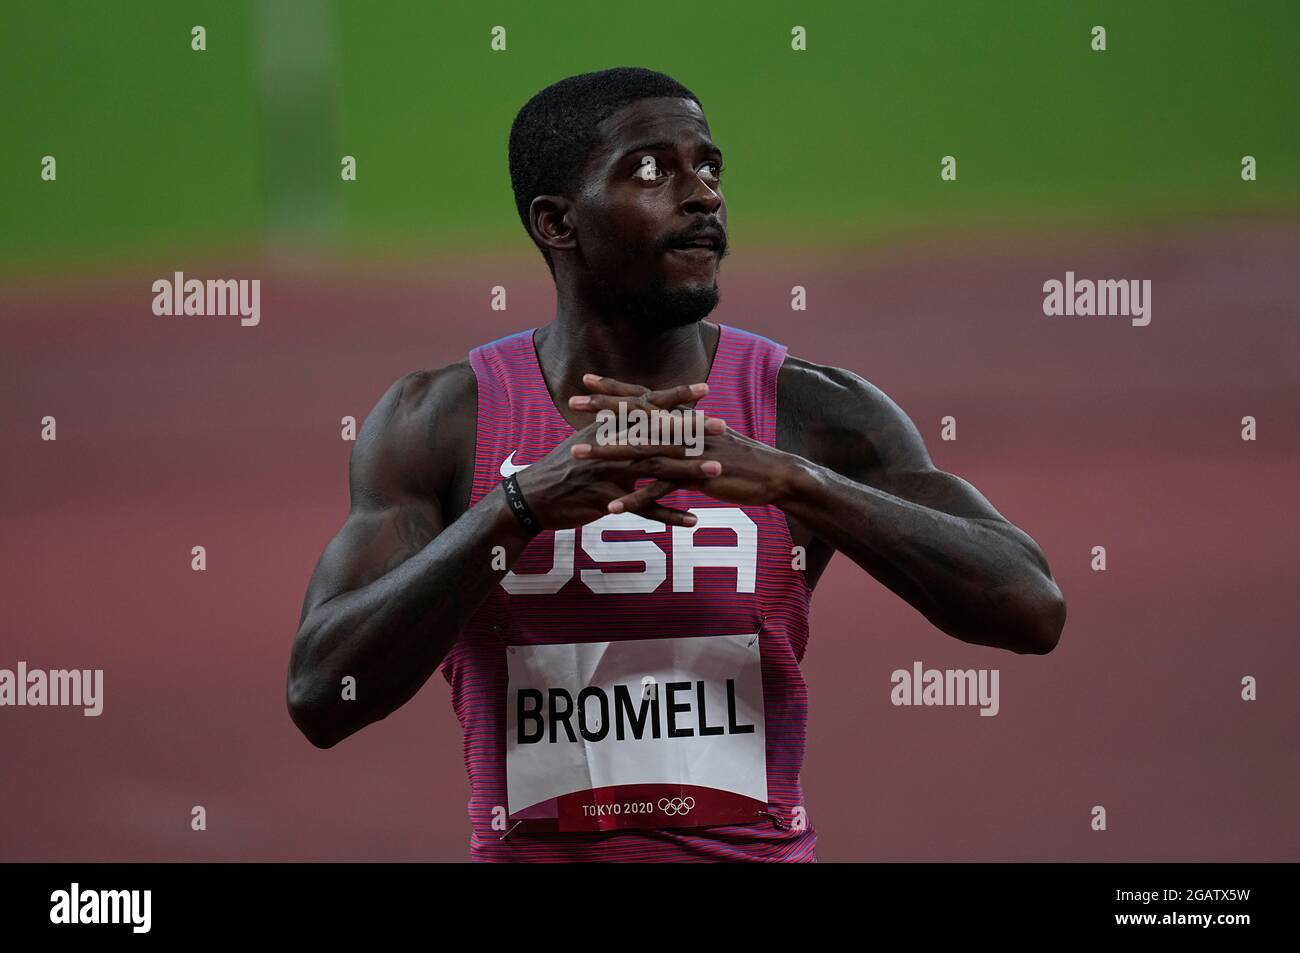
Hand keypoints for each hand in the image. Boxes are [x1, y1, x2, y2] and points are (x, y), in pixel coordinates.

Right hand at [510, 377, 721, 528]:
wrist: (532, 498)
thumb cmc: (563, 468)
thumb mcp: (587, 439)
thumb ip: (613, 425)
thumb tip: (636, 411)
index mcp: (609, 427)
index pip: (648, 407)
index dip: (677, 396)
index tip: (706, 389)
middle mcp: (611, 445)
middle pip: (658, 434)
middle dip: (693, 430)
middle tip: (723, 427)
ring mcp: (609, 473)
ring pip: (654, 468)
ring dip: (688, 470)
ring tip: (717, 470)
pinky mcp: (607, 501)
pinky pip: (643, 509)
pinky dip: (668, 515)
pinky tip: (692, 519)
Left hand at [574, 374, 804, 512]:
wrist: (774, 474)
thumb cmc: (741, 459)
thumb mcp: (709, 439)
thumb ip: (685, 432)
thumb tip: (665, 426)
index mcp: (683, 419)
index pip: (644, 398)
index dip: (615, 389)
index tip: (587, 380)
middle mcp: (682, 429)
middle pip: (635, 416)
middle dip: (602, 409)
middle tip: (571, 402)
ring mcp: (688, 452)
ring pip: (640, 450)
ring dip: (607, 453)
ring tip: (577, 454)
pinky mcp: (695, 478)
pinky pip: (660, 490)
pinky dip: (637, 499)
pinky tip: (614, 509)